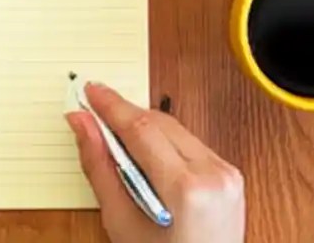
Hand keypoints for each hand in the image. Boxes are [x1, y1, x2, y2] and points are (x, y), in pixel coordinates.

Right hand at [67, 83, 244, 242]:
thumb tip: (82, 124)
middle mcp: (214, 174)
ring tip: (119, 147)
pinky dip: (165, 145)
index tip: (91, 92)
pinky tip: (147, 161)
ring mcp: (226, 173)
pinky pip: (191, 144)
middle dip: (125, 117)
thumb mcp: (120, 221)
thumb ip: (99, 166)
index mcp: (186, 188)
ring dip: (145, 130)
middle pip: (160, 123)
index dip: (111, 106)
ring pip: (176, 129)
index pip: (141, 128)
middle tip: (95, 118)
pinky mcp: (230, 174)